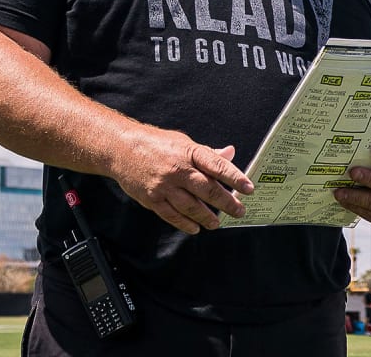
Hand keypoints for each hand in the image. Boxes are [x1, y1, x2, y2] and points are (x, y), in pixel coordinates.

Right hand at [111, 127, 254, 234]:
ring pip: (191, 206)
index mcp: (188, 152)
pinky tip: (195, 228)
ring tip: (217, 223)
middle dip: (226, 202)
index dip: (235, 177)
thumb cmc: (156, 143)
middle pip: (207, 189)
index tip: (249, 188)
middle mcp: (178, 170)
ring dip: (207, 217)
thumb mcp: (183, 142)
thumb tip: (230, 154)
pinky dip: (185, 224)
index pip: (216, 165)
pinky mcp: (152, 199)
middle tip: (239, 211)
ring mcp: (164, 186)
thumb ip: (207, 153)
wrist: (121, 148)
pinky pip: (172, 215)